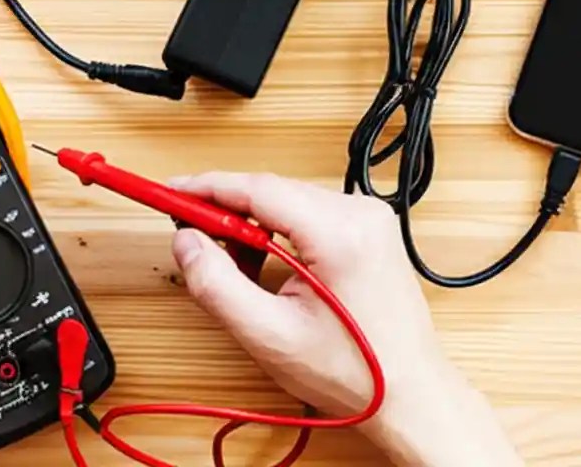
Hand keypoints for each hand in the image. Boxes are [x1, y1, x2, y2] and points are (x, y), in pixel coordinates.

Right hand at [168, 173, 522, 466]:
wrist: (410, 393)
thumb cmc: (354, 372)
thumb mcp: (270, 335)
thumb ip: (218, 285)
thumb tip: (185, 244)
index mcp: (341, 233)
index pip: (259, 189)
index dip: (207, 187)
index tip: (169, 193)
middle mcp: (361, 214)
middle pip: (273, 191)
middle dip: (226, 212)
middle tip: (191, 239)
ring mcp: (371, 219)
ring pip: (289, 202)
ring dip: (254, 226)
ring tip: (237, 271)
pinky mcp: (371, 230)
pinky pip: (311, 215)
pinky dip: (280, 234)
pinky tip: (268, 268)